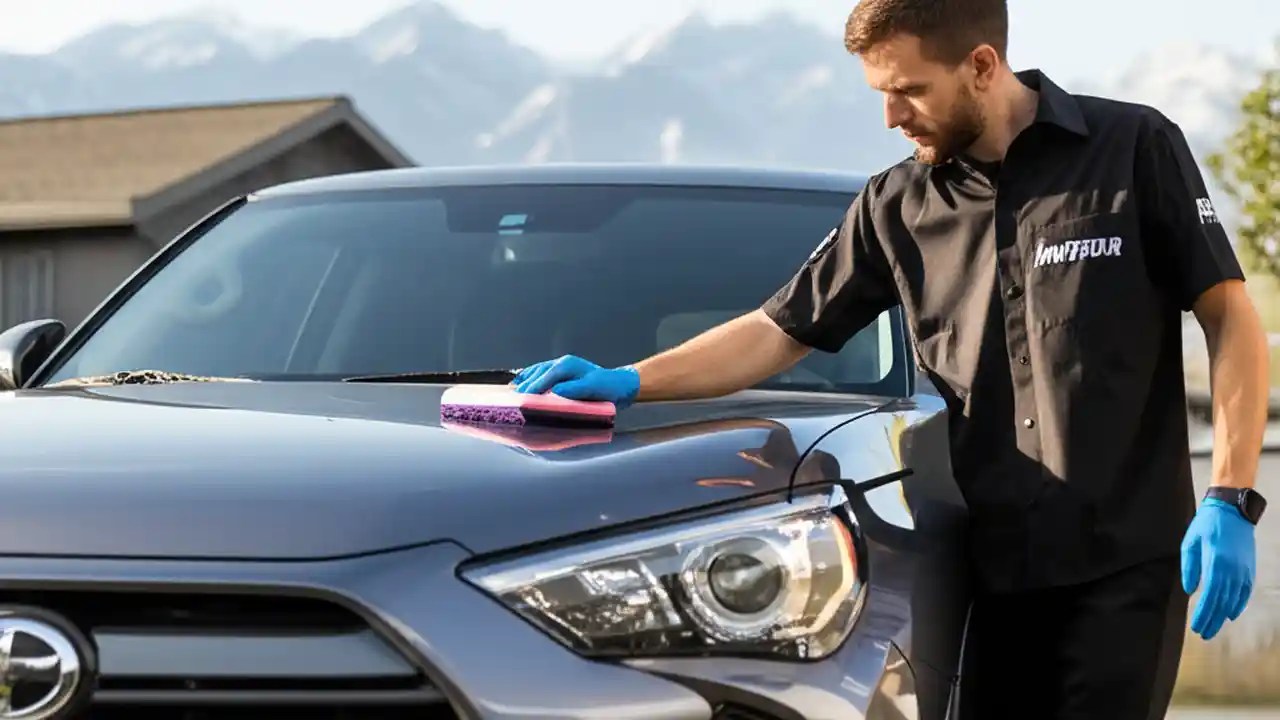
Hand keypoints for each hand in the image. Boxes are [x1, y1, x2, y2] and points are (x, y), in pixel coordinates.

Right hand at [512, 355, 640, 407]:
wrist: (621, 384)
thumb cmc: (608, 388)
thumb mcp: (593, 389)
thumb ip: (574, 390)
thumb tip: (555, 391)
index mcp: (567, 366)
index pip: (544, 378)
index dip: (532, 389)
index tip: (521, 399)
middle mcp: (562, 363)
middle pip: (537, 373)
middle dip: (525, 385)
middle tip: (512, 399)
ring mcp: (562, 365)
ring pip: (537, 371)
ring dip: (526, 380)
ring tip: (514, 391)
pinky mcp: (563, 371)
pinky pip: (542, 371)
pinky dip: (531, 375)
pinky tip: (522, 380)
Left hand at [1181, 497, 1256, 639]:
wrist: (1232, 510)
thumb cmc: (1207, 525)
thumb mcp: (1190, 543)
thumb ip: (1189, 568)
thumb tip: (1190, 591)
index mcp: (1215, 563)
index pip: (1209, 596)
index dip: (1203, 614)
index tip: (1196, 627)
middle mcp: (1232, 570)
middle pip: (1222, 602)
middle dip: (1212, 620)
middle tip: (1203, 634)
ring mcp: (1243, 570)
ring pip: (1234, 600)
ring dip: (1223, 616)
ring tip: (1213, 628)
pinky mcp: (1249, 568)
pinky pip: (1245, 592)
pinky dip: (1238, 605)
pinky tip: (1230, 614)